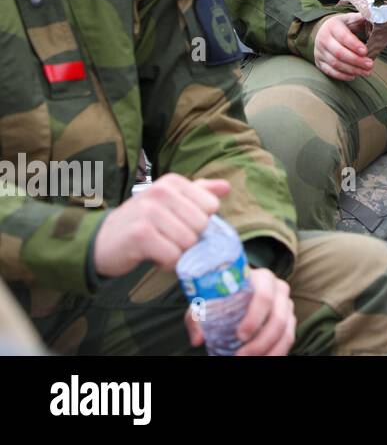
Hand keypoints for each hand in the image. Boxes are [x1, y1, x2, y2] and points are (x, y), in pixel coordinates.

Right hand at [93, 174, 229, 277]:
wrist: (101, 242)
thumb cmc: (142, 223)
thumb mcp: (171, 203)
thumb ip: (199, 194)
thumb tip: (226, 187)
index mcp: (173, 182)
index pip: (211, 207)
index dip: (199, 223)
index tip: (178, 225)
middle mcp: (161, 191)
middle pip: (201, 225)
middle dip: (188, 240)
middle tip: (167, 239)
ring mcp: (150, 212)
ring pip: (189, 242)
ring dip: (177, 253)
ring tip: (159, 247)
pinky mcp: (141, 235)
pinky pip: (173, 256)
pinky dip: (167, 263)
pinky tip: (153, 256)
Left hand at [184, 267, 294, 355]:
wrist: (237, 290)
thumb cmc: (221, 294)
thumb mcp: (206, 300)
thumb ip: (198, 317)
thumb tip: (198, 339)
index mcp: (263, 278)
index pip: (264, 296)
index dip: (254, 318)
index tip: (239, 336)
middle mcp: (280, 289)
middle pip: (278, 318)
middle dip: (261, 342)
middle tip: (240, 356)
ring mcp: (287, 306)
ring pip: (286, 333)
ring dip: (268, 352)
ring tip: (248, 361)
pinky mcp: (290, 320)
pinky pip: (288, 340)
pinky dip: (277, 353)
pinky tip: (261, 359)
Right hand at [313, 12, 371, 80]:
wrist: (324, 30)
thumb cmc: (343, 25)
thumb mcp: (351, 18)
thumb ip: (362, 18)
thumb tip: (376, 16)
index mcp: (332, 26)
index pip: (343, 37)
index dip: (354, 45)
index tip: (366, 51)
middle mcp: (323, 39)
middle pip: (339, 53)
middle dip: (356, 60)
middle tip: (370, 64)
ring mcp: (319, 51)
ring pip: (335, 64)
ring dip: (352, 70)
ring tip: (366, 72)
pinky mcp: (319, 62)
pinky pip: (329, 71)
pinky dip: (342, 75)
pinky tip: (354, 76)